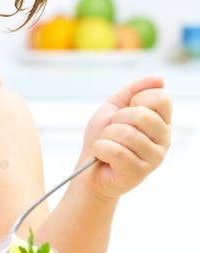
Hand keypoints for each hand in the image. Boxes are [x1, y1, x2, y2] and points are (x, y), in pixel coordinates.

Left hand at [80, 76, 171, 199]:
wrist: (88, 168)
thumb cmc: (104, 137)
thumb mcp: (114, 106)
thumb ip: (134, 90)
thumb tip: (159, 79)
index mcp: (161, 121)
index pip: (161, 98)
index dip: (137, 99)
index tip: (125, 111)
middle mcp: (164, 139)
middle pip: (143, 115)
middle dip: (117, 119)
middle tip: (112, 130)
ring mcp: (154, 158)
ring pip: (127, 134)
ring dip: (107, 136)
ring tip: (107, 143)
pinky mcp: (139, 173)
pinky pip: (117, 152)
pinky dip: (101, 149)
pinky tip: (102, 155)